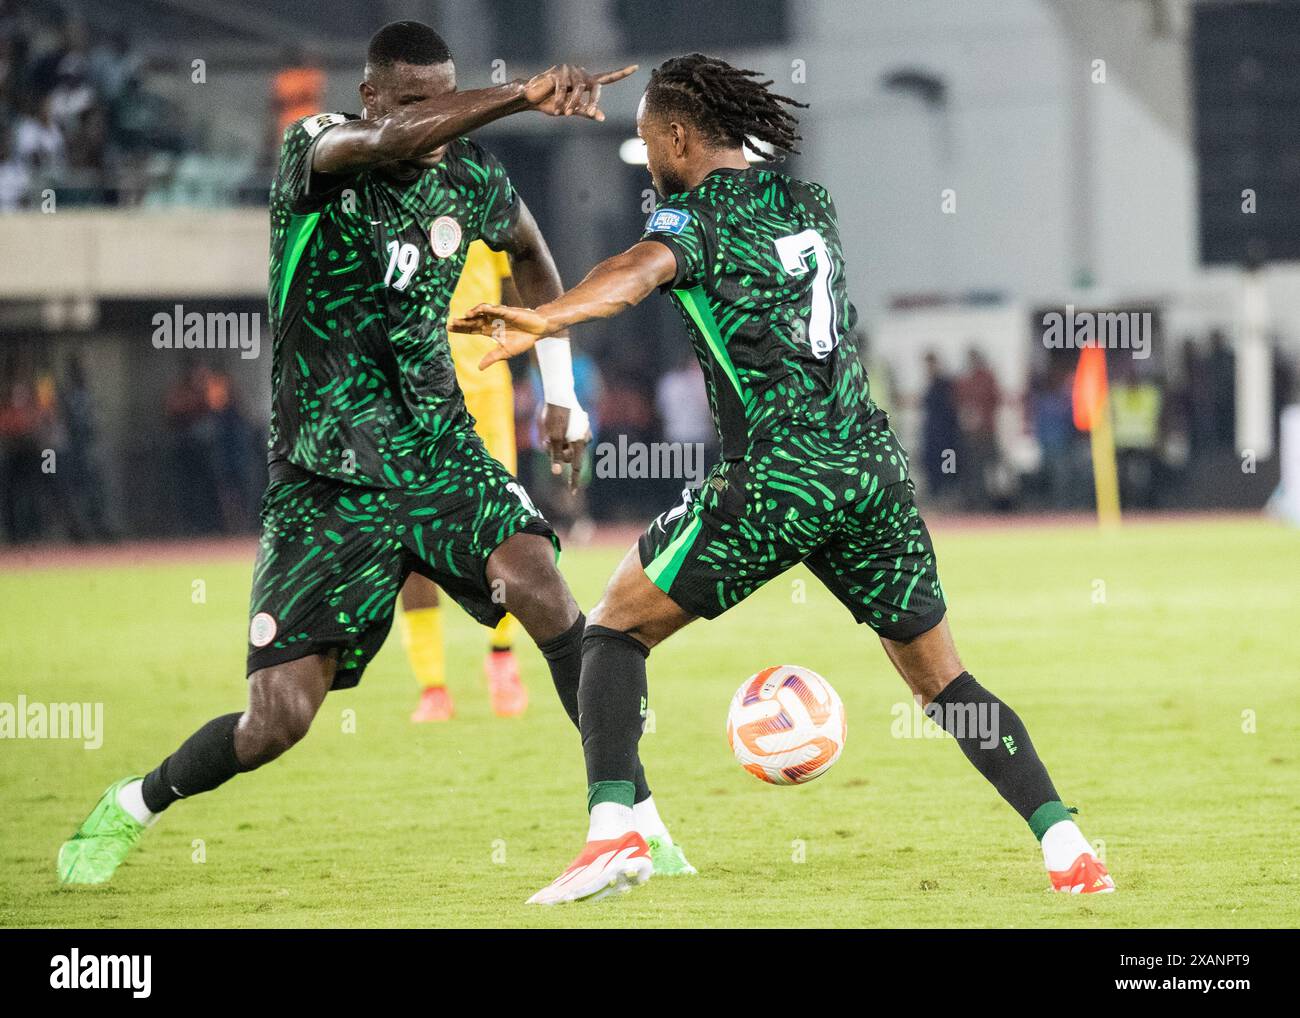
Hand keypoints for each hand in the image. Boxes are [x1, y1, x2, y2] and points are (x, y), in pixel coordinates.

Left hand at [453, 303, 558, 367]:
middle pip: (472, 321)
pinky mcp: (505, 311)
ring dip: (470, 315)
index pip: (471, 329)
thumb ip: (492, 358)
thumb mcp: (505, 352)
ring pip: (479, 313)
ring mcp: (497, 315)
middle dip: (461, 322)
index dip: (461, 329)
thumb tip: (479, 368)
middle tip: (449, 324)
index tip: (448, 329)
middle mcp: (491, 322)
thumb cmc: (523, 340)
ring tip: (461, 318)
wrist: (538, 331)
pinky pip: (492, 308)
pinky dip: (482, 309)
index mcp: (490, 331)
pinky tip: (474, 311)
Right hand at [522, 63, 637, 119]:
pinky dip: (562, 101)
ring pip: (579, 89)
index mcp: (586, 82)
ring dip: (573, 104)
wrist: (533, 100)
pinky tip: (557, 108)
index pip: (607, 78)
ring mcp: (569, 70)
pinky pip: (564, 89)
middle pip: (596, 86)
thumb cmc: (553, 104)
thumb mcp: (572, 109)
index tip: (636, 67)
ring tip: (566, 113)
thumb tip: (602, 117)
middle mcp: (580, 73)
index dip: (621, 73)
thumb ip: (587, 111)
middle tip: (590, 113)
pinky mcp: (557, 71)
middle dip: (593, 101)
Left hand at [541, 404, 590, 491]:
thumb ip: (555, 455)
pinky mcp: (579, 428)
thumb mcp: (551, 437)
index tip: (573, 492)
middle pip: (569, 456)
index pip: (577, 467)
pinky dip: (561, 438)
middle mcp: (585, 439)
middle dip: (557, 453)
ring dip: (557, 444)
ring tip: (549, 432)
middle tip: (546, 441)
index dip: (573, 480)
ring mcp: (583, 433)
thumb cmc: (554, 415)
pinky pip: (569, 439)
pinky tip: (556, 427)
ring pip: (568, 447)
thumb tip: (557, 473)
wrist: (559, 393)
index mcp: (580, 442)